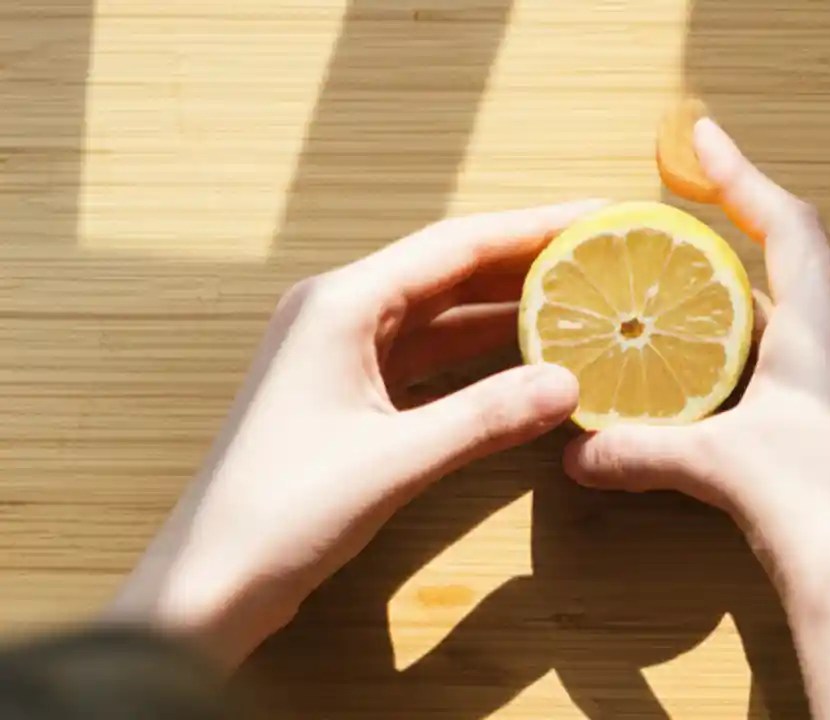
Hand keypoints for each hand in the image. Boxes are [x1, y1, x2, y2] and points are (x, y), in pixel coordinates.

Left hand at [107, 200, 604, 666]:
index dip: (532, 226)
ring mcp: (339, 355)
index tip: (595, 214)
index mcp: (342, 305)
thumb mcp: (396, 460)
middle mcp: (339, 314)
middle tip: (600, 258)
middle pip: (449, 272)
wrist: (208, 584)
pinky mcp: (346, 395)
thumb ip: (486, 417)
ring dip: (504, 311)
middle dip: (525, 263)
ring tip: (578, 302)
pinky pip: (426, 359)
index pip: (454, 245)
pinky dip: (476, 357)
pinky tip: (524, 360)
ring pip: (440, 317)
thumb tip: (570, 384)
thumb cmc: (282, 514)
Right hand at [565, 120, 829, 574]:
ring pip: (818, 317)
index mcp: (824, 331)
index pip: (788, 224)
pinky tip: (749, 383)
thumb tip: (577, 455)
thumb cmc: (807, 509)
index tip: (704, 137)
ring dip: (766, 303)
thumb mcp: (711, 466)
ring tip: (710, 309)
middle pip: (807, 265)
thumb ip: (638, 451)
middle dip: (751, 239)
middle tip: (697, 231)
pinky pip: (827, 361)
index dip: (742, 176)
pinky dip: (784, 352)